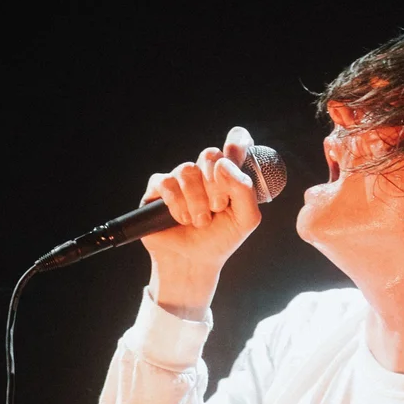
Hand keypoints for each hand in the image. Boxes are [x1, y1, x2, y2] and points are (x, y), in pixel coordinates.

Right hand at [142, 126, 261, 316]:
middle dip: (216, 184)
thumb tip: (223, 164)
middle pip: (210, 154)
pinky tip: (181, 219)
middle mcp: (204, 172)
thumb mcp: (245, 220)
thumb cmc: (220, 240)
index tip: (237, 150)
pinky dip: (177, 203)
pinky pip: (166, 182)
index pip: (235, 145)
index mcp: (228, 175)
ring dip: (196, 200)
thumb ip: (245, 191)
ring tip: (199, 222)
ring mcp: (180, 179)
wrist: (194, 262)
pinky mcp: (158, 188)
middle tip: (218, 208)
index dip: (237, 142)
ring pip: (187, 170)